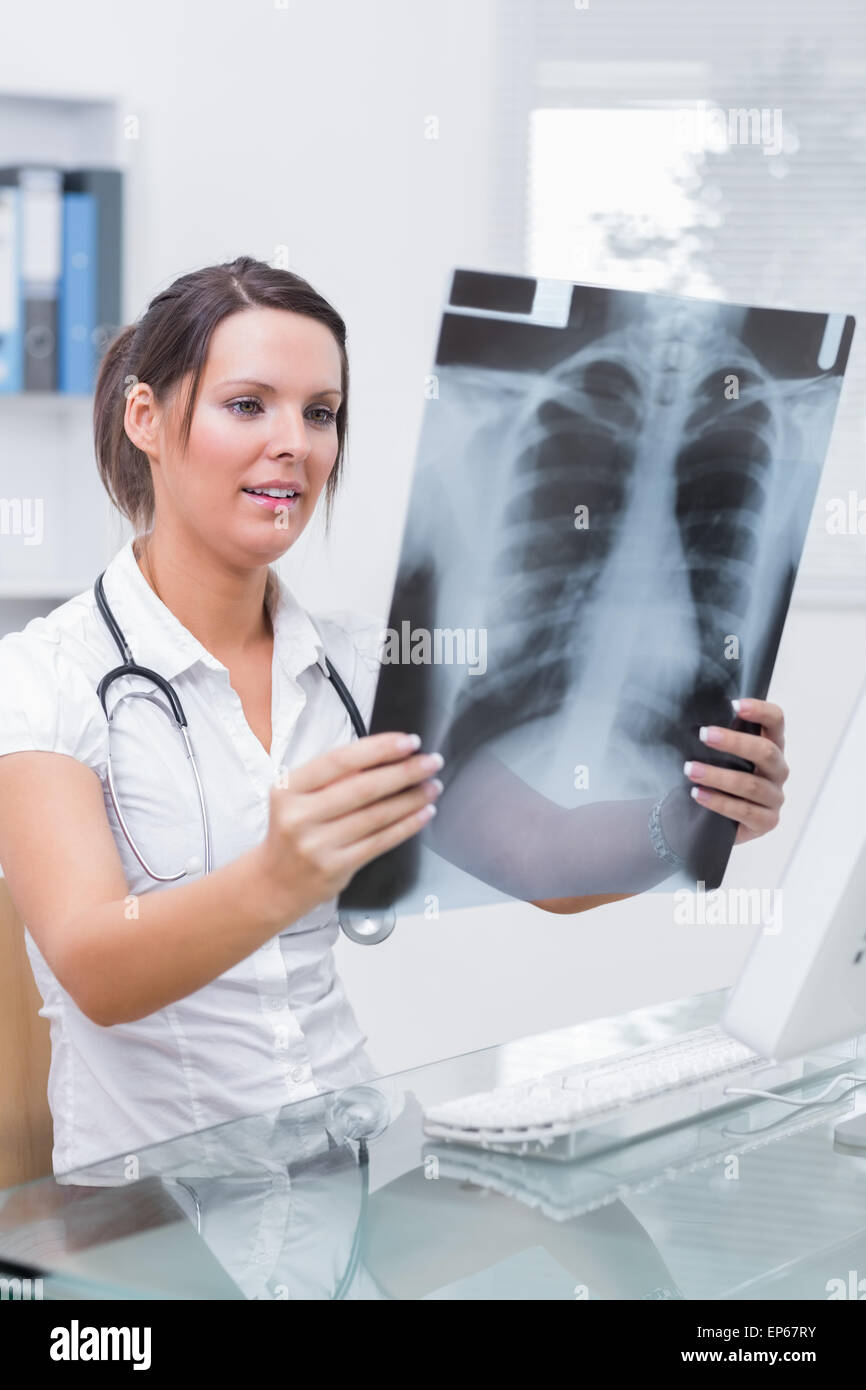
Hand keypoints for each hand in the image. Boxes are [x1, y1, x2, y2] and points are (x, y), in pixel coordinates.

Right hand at [260, 732, 443, 916]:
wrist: (275, 882)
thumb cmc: (293, 830)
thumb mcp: (299, 796)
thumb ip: (333, 776)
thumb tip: (386, 754)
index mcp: (288, 789)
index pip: (340, 760)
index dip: (378, 749)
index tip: (408, 742)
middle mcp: (299, 816)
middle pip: (363, 788)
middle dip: (405, 772)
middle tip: (432, 762)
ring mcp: (317, 845)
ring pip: (376, 816)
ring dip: (412, 799)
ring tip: (433, 786)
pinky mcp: (336, 868)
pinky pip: (380, 842)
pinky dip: (406, 825)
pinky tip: (423, 813)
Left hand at [682, 698, 786, 845]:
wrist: (718, 820)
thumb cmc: (720, 778)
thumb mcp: (722, 756)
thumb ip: (719, 740)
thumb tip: (693, 721)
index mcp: (772, 746)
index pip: (776, 721)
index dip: (761, 711)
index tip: (735, 704)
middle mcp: (778, 770)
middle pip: (766, 752)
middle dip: (734, 742)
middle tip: (704, 735)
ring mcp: (775, 798)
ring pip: (751, 785)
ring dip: (717, 775)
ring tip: (690, 770)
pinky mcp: (767, 822)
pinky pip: (745, 812)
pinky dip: (719, 802)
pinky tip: (697, 794)